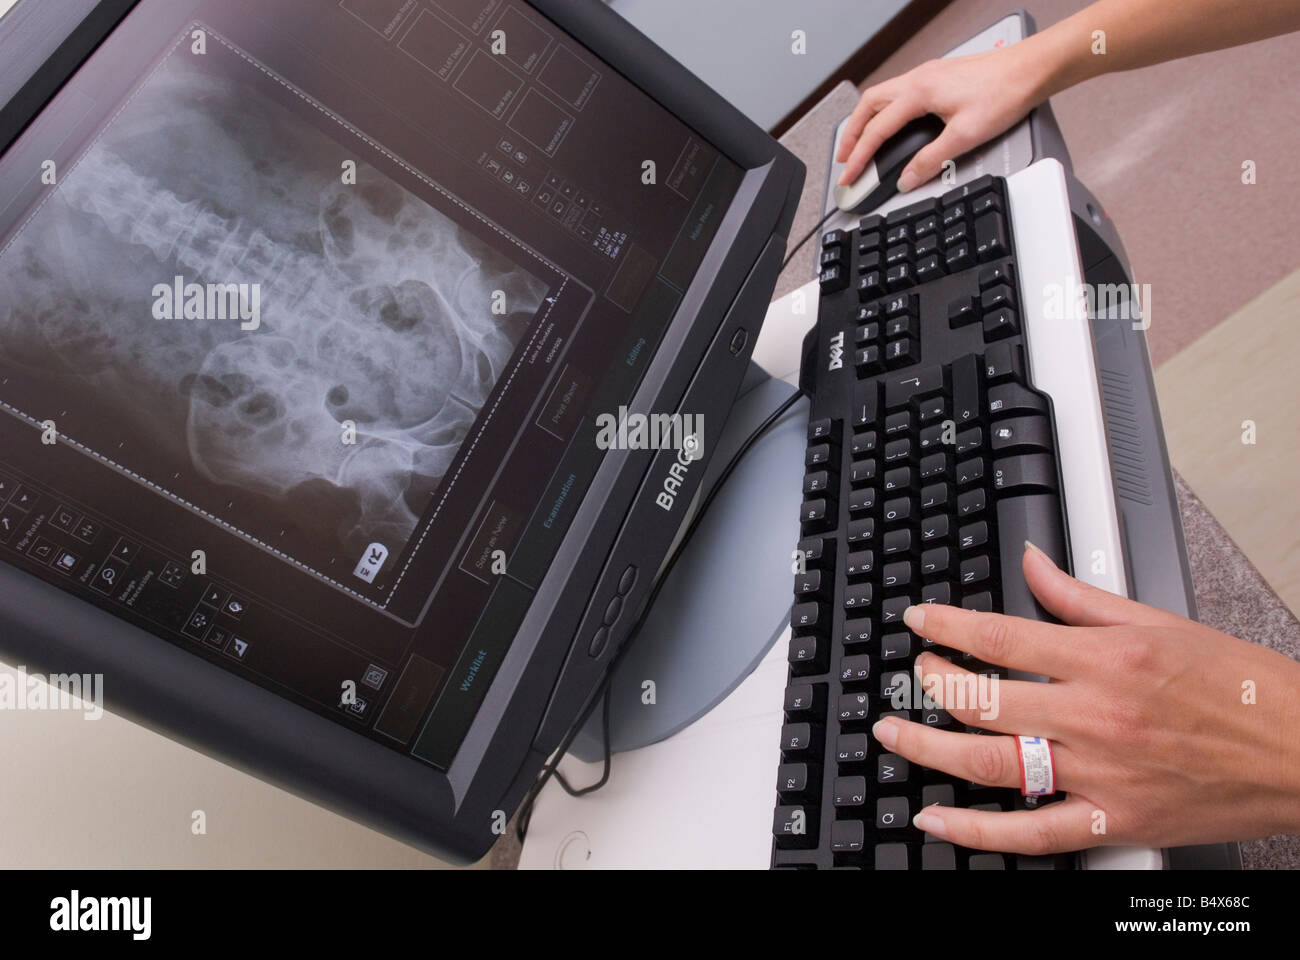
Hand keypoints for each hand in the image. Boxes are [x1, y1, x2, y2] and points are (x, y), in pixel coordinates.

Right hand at [835, 44, 1048, 190]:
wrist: (1031, 69)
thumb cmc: (1004, 93)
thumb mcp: (965, 136)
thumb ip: (930, 160)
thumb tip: (907, 178)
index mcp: (918, 93)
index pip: (877, 131)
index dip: (859, 158)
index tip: (848, 176)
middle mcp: (918, 78)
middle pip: (868, 106)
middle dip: (850, 134)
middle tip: (843, 158)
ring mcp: (927, 74)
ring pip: (881, 96)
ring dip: (865, 120)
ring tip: (859, 141)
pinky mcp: (938, 76)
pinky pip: (897, 91)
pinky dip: (883, 110)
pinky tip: (889, 121)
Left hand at [871, 542, 1299, 854]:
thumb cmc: (1241, 687)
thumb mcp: (1158, 621)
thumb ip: (1079, 597)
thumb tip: (1030, 565)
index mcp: (1106, 659)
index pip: (1000, 638)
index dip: (946, 626)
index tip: (918, 620)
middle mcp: (1096, 716)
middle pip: (983, 700)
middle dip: (931, 683)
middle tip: (912, 674)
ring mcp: (1101, 773)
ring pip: (993, 763)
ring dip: (929, 749)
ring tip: (893, 735)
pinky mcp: (1115, 821)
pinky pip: (1033, 833)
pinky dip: (977, 831)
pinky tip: (937, 820)